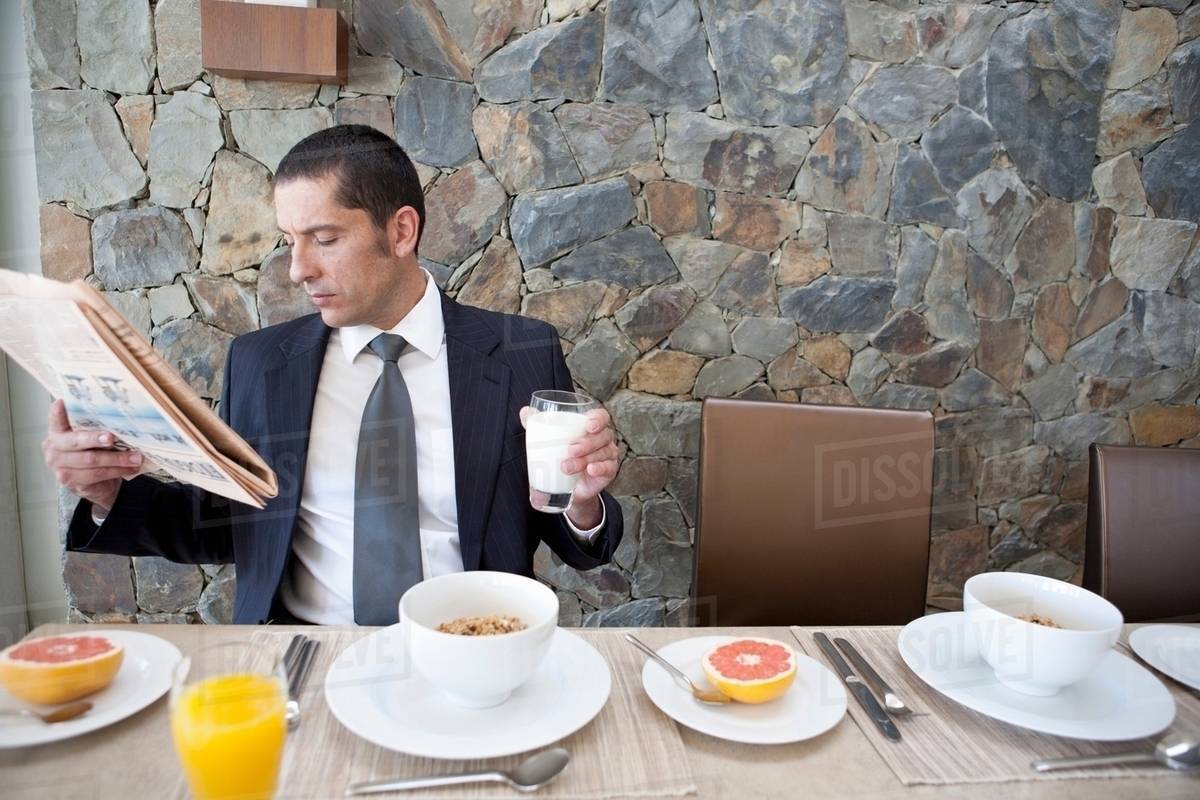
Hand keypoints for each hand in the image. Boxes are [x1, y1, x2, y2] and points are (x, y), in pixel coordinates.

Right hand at [42, 399, 142, 514]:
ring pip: (91, 460)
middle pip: (76, 441)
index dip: (58, 412)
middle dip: (97, 439)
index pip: (55, 419)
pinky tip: (131, 467)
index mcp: (57, 433)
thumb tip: (119, 419)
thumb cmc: (92, 455)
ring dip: (117, 459)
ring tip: (135, 457)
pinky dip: (118, 470)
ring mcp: (60, 467)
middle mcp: (54, 449)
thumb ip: (94, 429)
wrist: (95, 485)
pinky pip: (98, 474)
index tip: (62, 402)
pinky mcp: (71, 482)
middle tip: (112, 437)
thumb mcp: (92, 439)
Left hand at [519, 406, 617, 527]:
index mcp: (591, 426)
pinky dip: (600, 468)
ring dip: (584, 459)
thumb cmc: (561, 453)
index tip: (588, 425)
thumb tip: (525, 411)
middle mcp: (603, 438)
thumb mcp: (548, 438)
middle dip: (586, 443)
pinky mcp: (608, 471)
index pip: (601, 416)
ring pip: (602, 453)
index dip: (598, 419)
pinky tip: (590, 470)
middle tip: (570, 450)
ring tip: (566, 467)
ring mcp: (608, 455)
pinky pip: (608, 468)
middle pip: (602, 436)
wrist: (566, 483)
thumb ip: (537, 423)